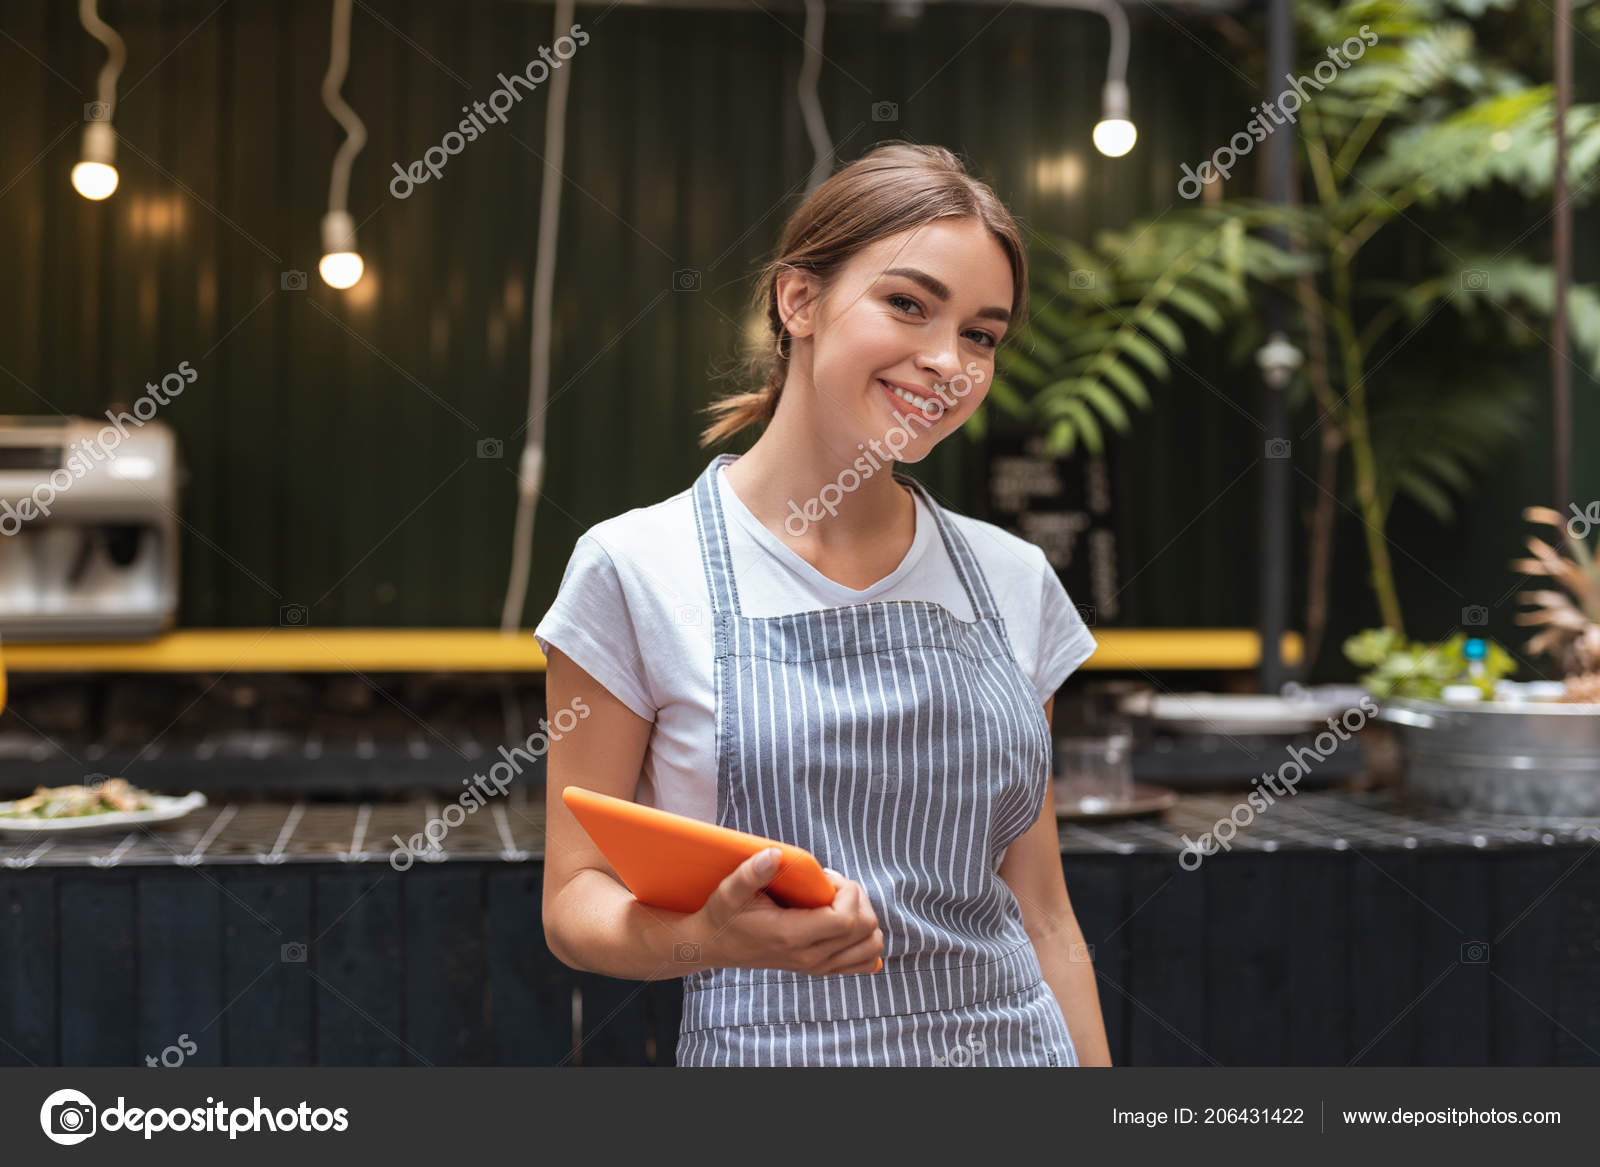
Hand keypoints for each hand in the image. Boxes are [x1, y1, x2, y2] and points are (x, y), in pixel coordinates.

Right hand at [686, 848, 883, 975]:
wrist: (716, 946)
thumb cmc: (724, 915)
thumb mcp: (729, 890)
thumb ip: (751, 872)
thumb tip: (775, 853)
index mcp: (791, 937)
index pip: (846, 920)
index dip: (848, 892)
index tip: (827, 877)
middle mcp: (810, 958)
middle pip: (865, 930)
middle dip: (857, 899)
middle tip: (830, 886)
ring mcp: (818, 967)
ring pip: (871, 946)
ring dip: (863, 917)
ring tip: (836, 901)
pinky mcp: (821, 969)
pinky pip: (864, 961)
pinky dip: (863, 940)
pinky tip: (843, 922)